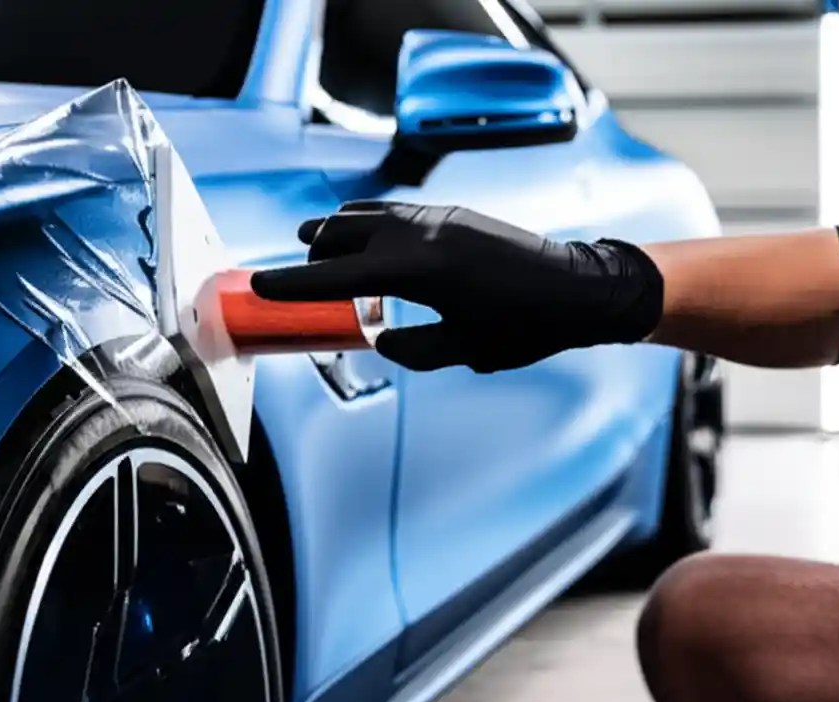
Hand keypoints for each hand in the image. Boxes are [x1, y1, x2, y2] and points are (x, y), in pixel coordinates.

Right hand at [251, 201, 664, 372]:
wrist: (580, 289)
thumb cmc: (524, 327)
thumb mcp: (462, 350)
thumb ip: (412, 349)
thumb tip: (380, 340)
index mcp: (415, 271)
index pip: (334, 276)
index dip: (292, 283)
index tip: (258, 285)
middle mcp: (420, 234)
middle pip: (342, 232)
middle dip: (312, 252)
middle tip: (294, 272)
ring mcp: (437, 218)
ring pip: (368, 215)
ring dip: (338, 230)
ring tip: (319, 242)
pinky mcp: (454, 214)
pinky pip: (395, 212)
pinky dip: (370, 224)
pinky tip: (371, 239)